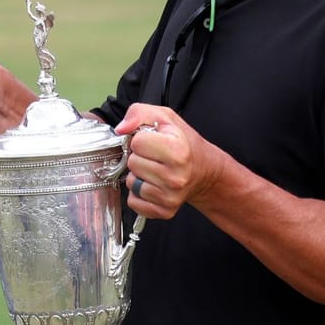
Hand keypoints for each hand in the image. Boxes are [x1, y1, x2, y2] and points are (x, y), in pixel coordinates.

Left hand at [116, 103, 224, 219]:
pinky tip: (153, 185)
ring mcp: (171, 196)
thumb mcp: (165, 118)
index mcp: (178, 150)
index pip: (137, 142)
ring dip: (138, 176)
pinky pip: (133, 201)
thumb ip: (139, 113)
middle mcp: (176, 176)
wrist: (204, 171)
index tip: (154, 141)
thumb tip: (121, 129)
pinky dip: (138, 193)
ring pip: (131, 183)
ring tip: (155, 170)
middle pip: (133, 163)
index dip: (141, 139)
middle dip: (139, 157)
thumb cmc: (183, 143)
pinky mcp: (165, 211)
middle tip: (155, 157)